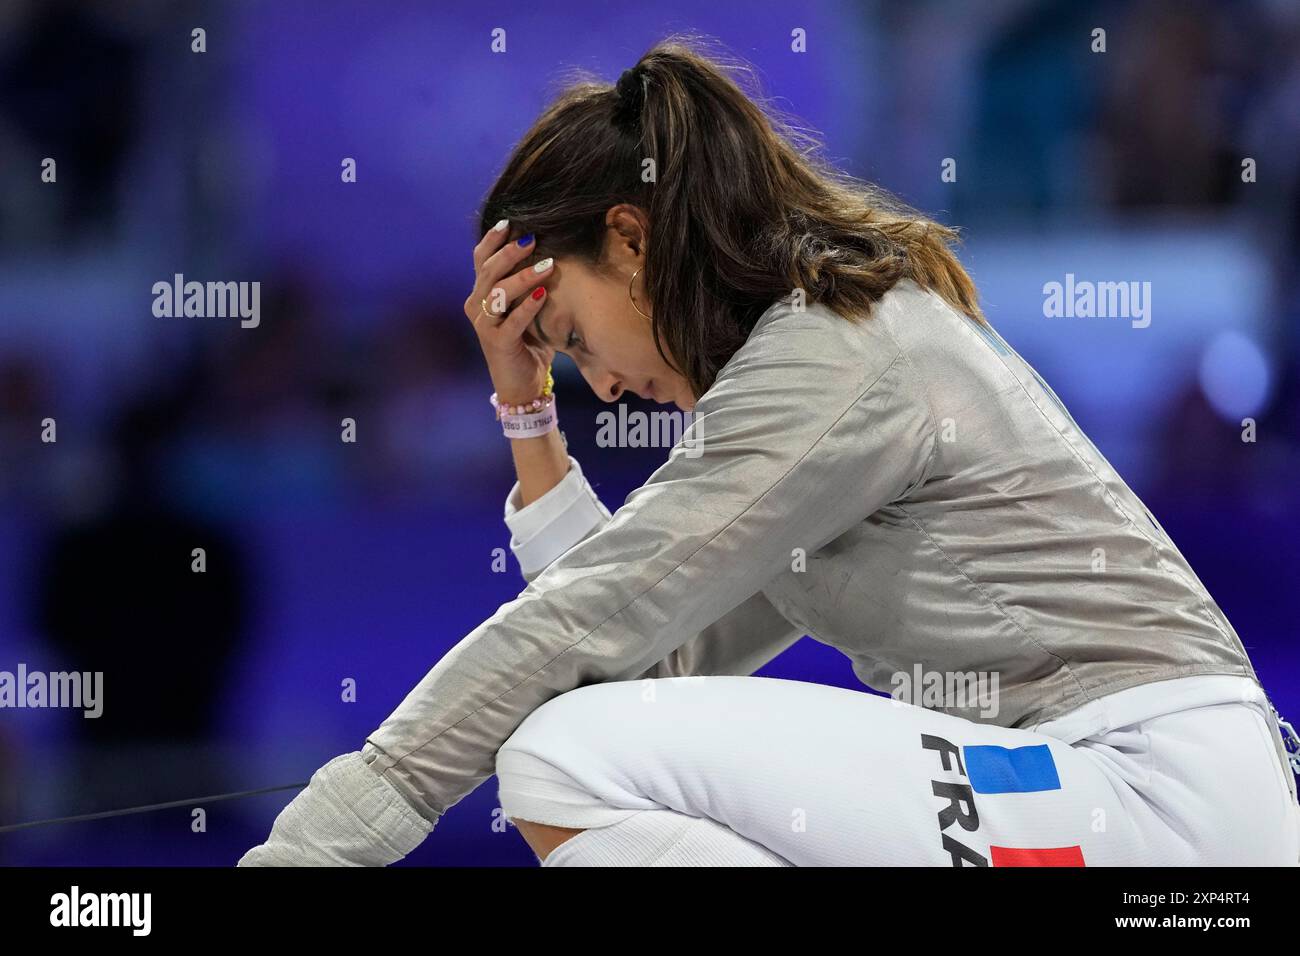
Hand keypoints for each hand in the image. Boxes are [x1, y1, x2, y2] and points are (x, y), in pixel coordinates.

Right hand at [465, 223, 554, 404]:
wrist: (522, 384)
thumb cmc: (528, 343)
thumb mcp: (525, 308)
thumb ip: (528, 284)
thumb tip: (549, 251)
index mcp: (480, 295)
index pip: (481, 260)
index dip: (492, 240)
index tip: (510, 221)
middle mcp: (476, 307)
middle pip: (488, 271)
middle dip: (510, 252)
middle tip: (532, 238)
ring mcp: (484, 326)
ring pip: (498, 293)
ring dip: (523, 276)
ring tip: (547, 265)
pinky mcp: (497, 343)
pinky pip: (512, 321)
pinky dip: (528, 306)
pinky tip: (543, 294)